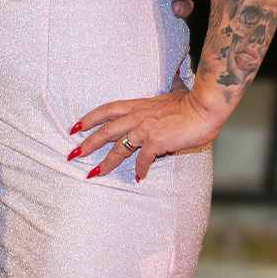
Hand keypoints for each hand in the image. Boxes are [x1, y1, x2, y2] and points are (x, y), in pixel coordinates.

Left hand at [69, 82, 223, 181]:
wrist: (204, 106)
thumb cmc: (190, 102)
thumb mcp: (164, 100)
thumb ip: (154, 108)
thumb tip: (155, 114)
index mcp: (137, 105)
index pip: (106, 110)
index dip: (89, 118)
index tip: (74, 127)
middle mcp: (136, 116)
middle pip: (104, 131)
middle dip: (87, 143)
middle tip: (72, 154)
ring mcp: (145, 129)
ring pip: (118, 148)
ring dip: (105, 162)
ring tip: (93, 173)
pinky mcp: (156, 141)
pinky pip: (143, 159)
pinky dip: (140, 169)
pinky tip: (138, 177)